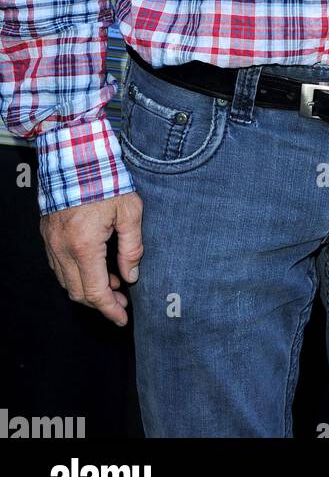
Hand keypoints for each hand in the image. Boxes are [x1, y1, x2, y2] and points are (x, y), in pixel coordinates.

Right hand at [40, 191, 143, 325]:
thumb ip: (132, 247)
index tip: (122, 318)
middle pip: (78, 292)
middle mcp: (62, 249)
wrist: (75, 157)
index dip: (110, 310)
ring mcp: (51, 243)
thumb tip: (131, 275)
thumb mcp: (130, 211)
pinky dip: (75, 274)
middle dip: (101, 303)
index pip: (96, 292)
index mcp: (84, 247)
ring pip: (66, 281)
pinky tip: (94, 267)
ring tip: (113, 284)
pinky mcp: (47, 235)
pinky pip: (59, 266)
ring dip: (87, 289)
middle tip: (121, 302)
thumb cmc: (106, 180)